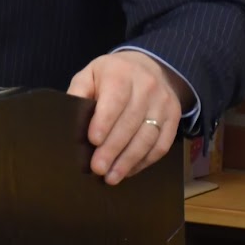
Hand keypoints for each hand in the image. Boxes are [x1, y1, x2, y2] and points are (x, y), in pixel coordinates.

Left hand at [68, 50, 185, 184]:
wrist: (148, 67)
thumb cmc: (112, 75)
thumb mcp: (90, 74)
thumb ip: (79, 92)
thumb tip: (71, 117)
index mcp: (121, 74)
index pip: (114, 101)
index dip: (104, 122)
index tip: (93, 141)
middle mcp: (147, 87)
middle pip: (130, 123)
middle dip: (113, 149)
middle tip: (98, 168)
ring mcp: (163, 103)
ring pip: (147, 137)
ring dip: (129, 160)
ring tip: (112, 177)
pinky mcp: (174, 117)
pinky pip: (162, 144)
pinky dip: (145, 161)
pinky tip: (129, 170)